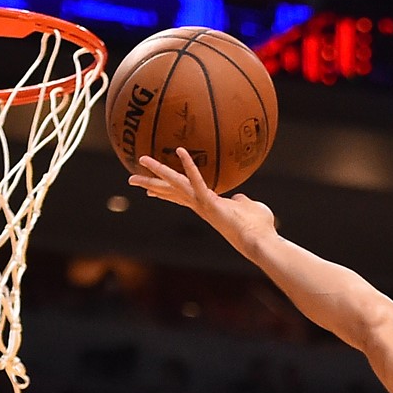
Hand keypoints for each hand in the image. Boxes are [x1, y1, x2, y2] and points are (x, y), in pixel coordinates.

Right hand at [129, 148, 277, 246]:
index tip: (150, 191)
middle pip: (170, 192)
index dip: (165, 193)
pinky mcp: (211, 203)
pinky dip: (190, 166)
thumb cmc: (259, 227)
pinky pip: (198, 181)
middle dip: (151, 184)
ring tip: (142, 159)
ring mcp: (204, 205)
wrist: (262, 241)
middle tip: (131, 178)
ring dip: (159, 171)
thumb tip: (239, 198)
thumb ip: (240, 201)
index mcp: (207, 206)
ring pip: (176, 185)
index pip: (181, 198)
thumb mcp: (247, 208)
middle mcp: (200, 207)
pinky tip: (180, 151)